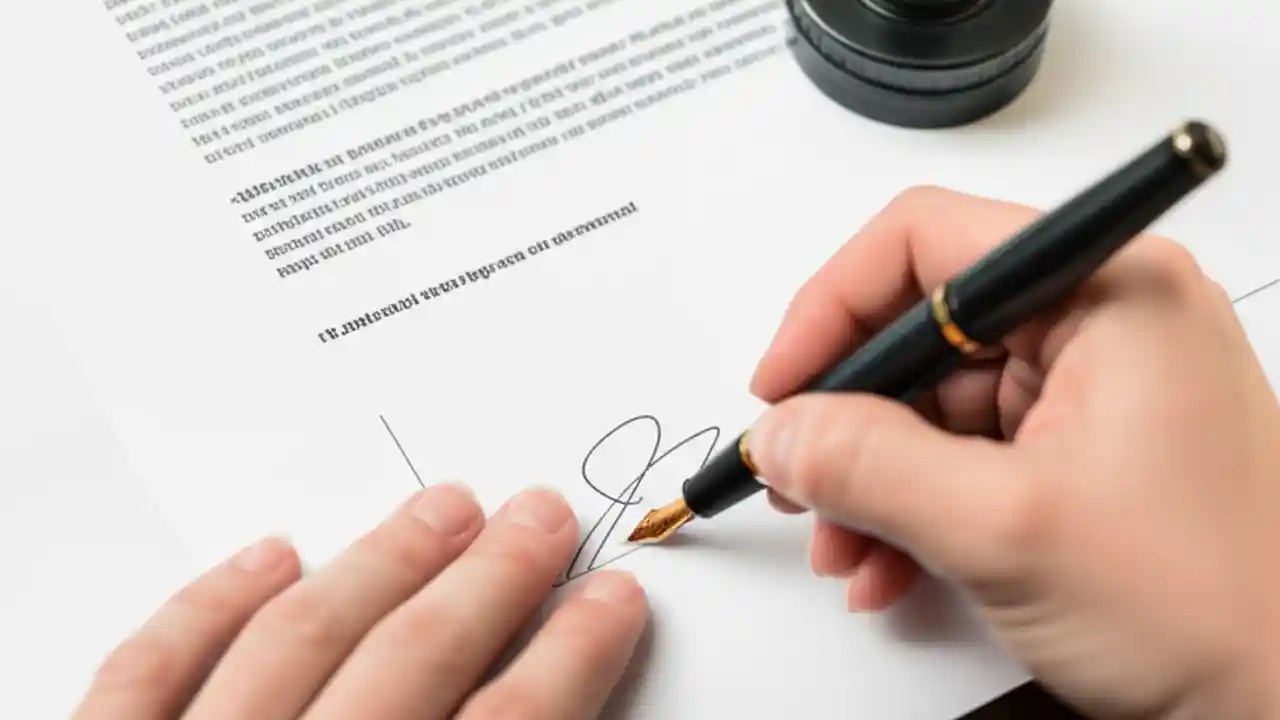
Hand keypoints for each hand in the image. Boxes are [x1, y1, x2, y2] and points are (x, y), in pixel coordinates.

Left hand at [73, 486, 646, 719]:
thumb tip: (563, 701)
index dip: (575, 657)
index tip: (611, 600)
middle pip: (418, 662)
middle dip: (494, 580)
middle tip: (539, 517)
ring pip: (300, 643)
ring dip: (382, 566)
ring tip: (441, 508)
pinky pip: (147, 676)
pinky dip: (207, 609)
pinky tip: (267, 558)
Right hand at [746, 187, 1279, 718]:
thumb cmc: (1216, 607)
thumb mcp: (1004, 528)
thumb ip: (867, 466)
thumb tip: (782, 432)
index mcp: (1109, 289)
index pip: (924, 241)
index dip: (830, 308)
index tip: (783, 384)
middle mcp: (1105, 319)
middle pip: (922, 327)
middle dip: (849, 416)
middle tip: (801, 474)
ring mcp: (1097, 384)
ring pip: (935, 399)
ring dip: (873, 475)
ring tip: (846, 543)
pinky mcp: (1086, 443)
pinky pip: (967, 449)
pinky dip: (915, 502)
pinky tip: (889, 562)